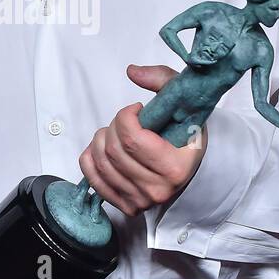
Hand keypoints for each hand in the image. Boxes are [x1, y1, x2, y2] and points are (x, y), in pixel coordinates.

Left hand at [77, 63, 206, 216]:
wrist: (189, 163)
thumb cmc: (186, 133)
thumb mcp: (184, 102)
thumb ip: (161, 80)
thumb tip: (132, 72)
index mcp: (175, 167)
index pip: (132, 138)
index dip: (125, 116)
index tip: (136, 110)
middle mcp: (158, 189)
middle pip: (113, 150)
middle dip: (113, 126)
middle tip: (125, 121)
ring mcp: (141, 201)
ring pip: (101, 163)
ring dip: (100, 140)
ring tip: (116, 133)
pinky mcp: (126, 206)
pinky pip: (93, 179)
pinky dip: (89, 159)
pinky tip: (101, 148)